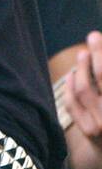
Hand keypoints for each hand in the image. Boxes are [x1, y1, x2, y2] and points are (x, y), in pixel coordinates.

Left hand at [63, 29, 101, 145]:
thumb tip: (97, 46)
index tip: (96, 37)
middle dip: (97, 53)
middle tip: (93, 36)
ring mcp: (101, 125)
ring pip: (84, 89)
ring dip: (82, 67)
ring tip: (83, 54)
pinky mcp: (89, 132)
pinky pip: (72, 104)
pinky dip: (69, 86)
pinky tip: (72, 74)